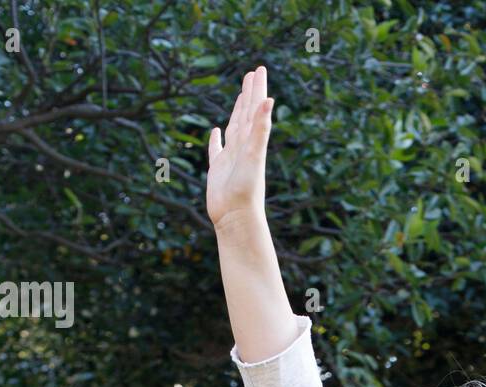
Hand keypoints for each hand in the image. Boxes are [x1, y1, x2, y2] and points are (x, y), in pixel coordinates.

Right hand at [206, 65, 274, 228]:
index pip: (255, 108)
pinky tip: (216, 132)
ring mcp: (231, 157)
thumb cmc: (247, 189)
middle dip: (250, 94)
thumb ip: (261, 129)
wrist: (236, 217)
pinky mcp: (218, 170)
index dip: (257, 89)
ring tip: (240, 97)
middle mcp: (243, 146)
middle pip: (247, 114)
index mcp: (252, 141)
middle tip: (252, 73)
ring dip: (237, 112)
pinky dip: (216, 140)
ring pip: (234, 128)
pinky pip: (216, 150)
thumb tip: (269, 100)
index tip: (259, 69)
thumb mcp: (254, 155)